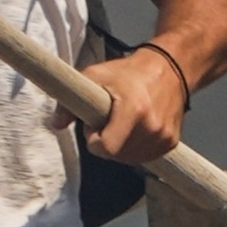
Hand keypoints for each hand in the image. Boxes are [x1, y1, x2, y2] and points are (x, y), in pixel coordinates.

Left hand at [71, 44, 190, 168]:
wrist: (169, 68)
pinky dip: (136, 148)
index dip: (93, 140)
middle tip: (109, 120)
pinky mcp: (171, 142)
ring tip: (123, 122)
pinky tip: (137, 128)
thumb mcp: (95, 75)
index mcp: (133, 110)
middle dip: (106, 142)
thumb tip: (55, 123)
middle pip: (115, 156)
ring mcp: (163, 136)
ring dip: (121, 147)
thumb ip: (70, 100)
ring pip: (129, 159)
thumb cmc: (128, 72)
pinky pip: (145, 157)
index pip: (105, 149)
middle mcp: (152, 127)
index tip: (94, 125)